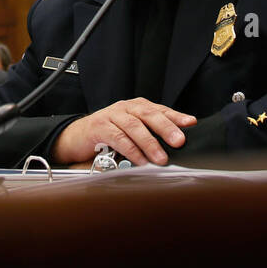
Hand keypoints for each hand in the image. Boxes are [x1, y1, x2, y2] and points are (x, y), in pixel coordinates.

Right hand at [51, 99, 196, 165]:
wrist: (76, 137)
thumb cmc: (107, 134)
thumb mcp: (131, 133)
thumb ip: (150, 135)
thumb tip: (174, 144)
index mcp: (136, 107)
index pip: (160, 110)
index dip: (176, 116)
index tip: (191, 123)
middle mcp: (126, 108)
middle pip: (149, 114)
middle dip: (166, 127)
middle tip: (179, 141)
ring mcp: (112, 115)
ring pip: (134, 126)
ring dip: (149, 143)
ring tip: (161, 158)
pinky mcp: (99, 127)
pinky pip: (118, 138)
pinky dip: (130, 150)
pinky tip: (140, 160)